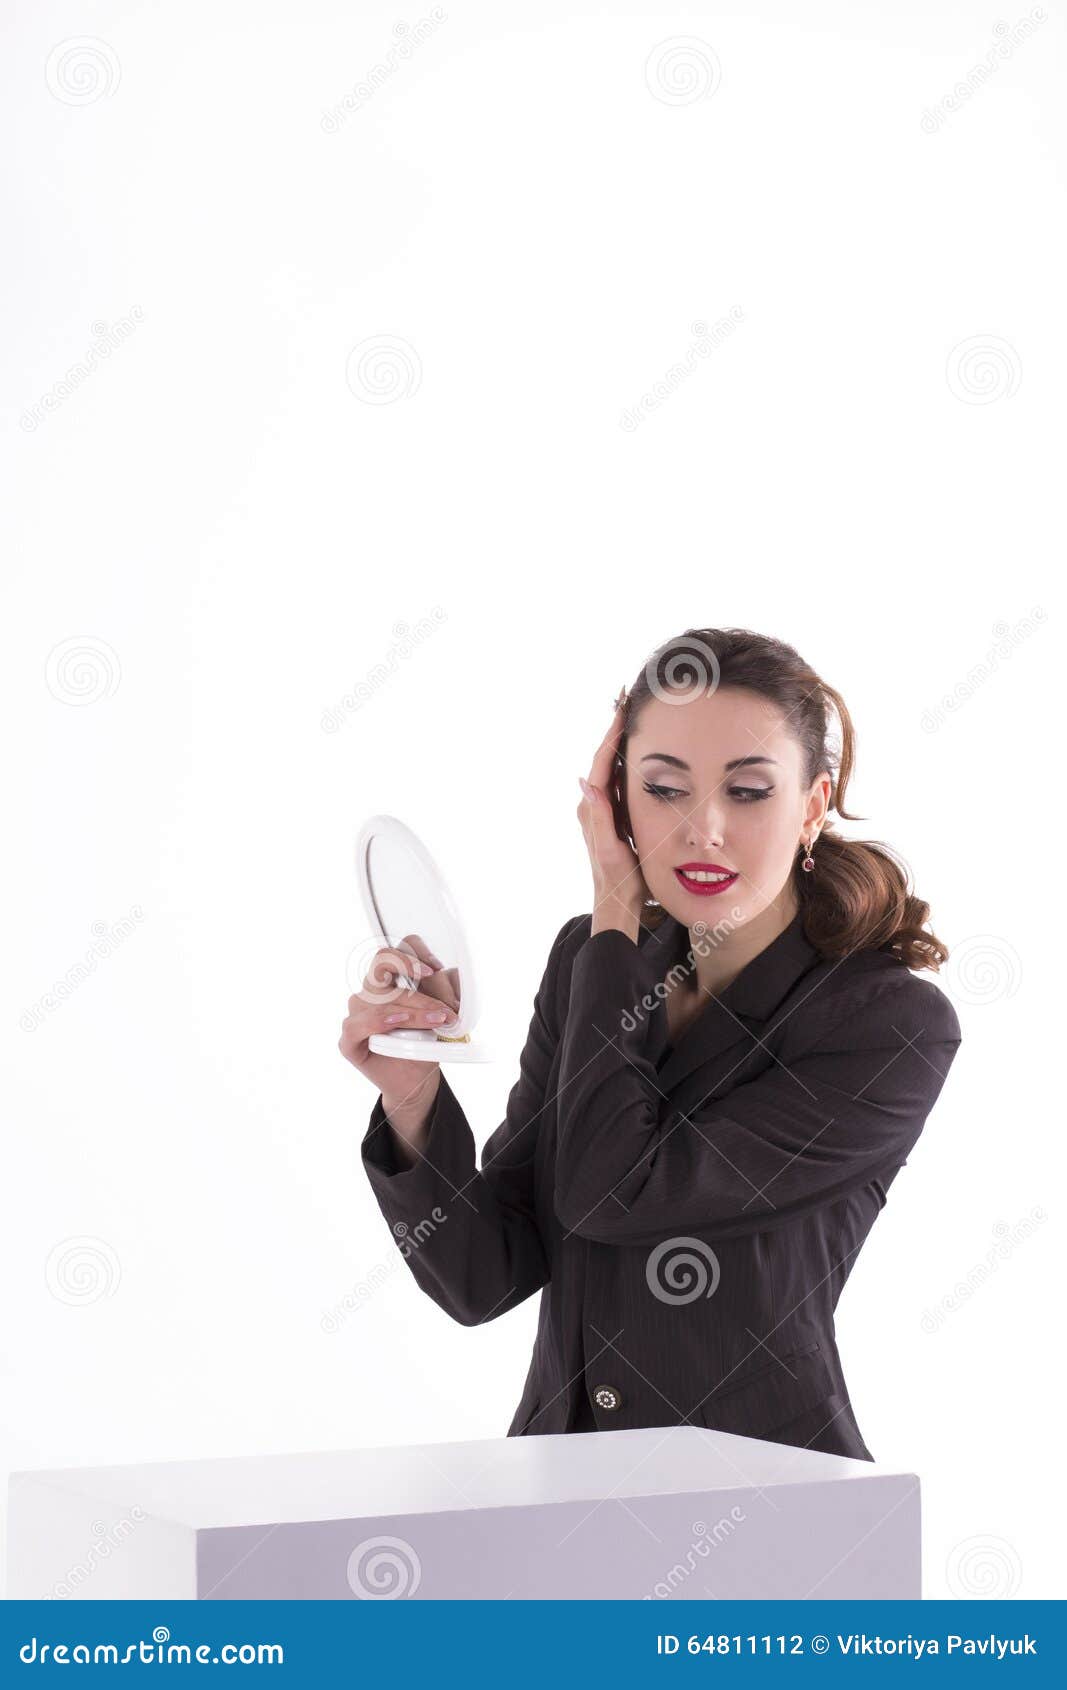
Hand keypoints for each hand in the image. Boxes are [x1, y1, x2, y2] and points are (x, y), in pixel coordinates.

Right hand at [338, 933, 458, 1110]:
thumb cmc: (425, 1042)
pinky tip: (396, 1021)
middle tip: (447, 1011)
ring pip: (379, 1001)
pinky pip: (357, 1024)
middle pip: (386, 972)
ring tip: (436, 1022)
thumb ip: (445, 992)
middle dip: (423, 994)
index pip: (391, 952)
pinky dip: (378, 1021)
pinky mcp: (349, 1040)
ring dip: (413, 1011)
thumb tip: (457, 974)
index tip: (435, 968)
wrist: (414, 1080)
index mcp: (387, 980)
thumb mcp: (441, 1013)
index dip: (412, 954)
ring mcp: (357, 1014)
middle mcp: (369, 992)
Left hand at [577, 700, 650, 938]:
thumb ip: (599, 818)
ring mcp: (602, 809)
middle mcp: (593, 805)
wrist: (618, 903)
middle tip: (626, 698)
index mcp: (592, 808)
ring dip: (619, 740)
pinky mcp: (612, 815)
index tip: (622, 708)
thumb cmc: (618, 880)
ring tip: (630, 713)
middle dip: (614, 728)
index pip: (601, 762)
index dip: (611, 734)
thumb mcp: (610, 851)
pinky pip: (618, 779)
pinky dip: (626, 759)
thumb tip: (585, 782)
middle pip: (604, 758)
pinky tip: (638, 749)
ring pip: (611, 766)